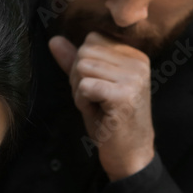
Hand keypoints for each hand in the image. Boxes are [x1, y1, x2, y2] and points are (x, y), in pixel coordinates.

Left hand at [49, 32, 154, 180]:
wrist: (129, 153)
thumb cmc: (109, 121)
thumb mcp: (91, 86)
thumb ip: (74, 61)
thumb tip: (54, 40)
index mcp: (134, 55)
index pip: (92, 39)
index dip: (82, 65)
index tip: (96, 88)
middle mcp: (138, 62)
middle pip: (85, 52)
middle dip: (78, 78)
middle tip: (94, 99)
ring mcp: (133, 77)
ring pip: (82, 68)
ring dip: (80, 91)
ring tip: (97, 106)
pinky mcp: (124, 94)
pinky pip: (85, 86)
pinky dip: (82, 101)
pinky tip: (97, 112)